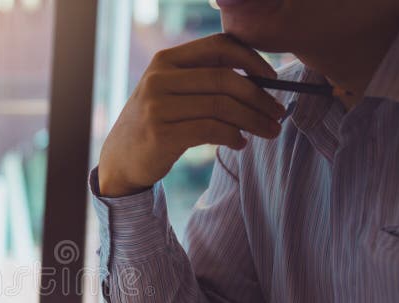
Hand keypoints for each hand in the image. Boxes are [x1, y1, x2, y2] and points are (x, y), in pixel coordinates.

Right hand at [98, 33, 285, 197]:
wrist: (120, 160)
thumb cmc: (155, 124)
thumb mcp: (171, 93)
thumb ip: (203, 80)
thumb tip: (261, 81)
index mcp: (164, 61)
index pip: (218, 46)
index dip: (251, 58)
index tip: (272, 77)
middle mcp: (158, 79)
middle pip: (225, 78)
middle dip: (259, 96)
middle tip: (278, 112)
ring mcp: (157, 107)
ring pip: (221, 106)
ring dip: (253, 120)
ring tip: (269, 131)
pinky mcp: (161, 134)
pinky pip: (211, 130)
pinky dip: (233, 136)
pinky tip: (241, 143)